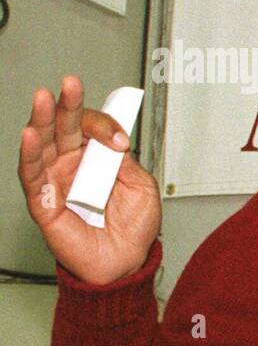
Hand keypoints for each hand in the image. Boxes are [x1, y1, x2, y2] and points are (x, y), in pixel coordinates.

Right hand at [18, 75, 160, 285]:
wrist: (125, 262)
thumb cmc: (133, 227)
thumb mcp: (142, 187)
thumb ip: (126, 161)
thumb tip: (114, 140)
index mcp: (97, 157)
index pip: (93, 128)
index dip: (105, 127)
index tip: (120, 139)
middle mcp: (72, 164)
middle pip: (64, 127)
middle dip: (67, 105)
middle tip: (70, 83)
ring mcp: (56, 180)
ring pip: (42, 144)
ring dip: (41, 120)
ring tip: (43, 98)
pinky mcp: (43, 201)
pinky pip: (32, 175)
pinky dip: (29, 153)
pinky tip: (29, 134)